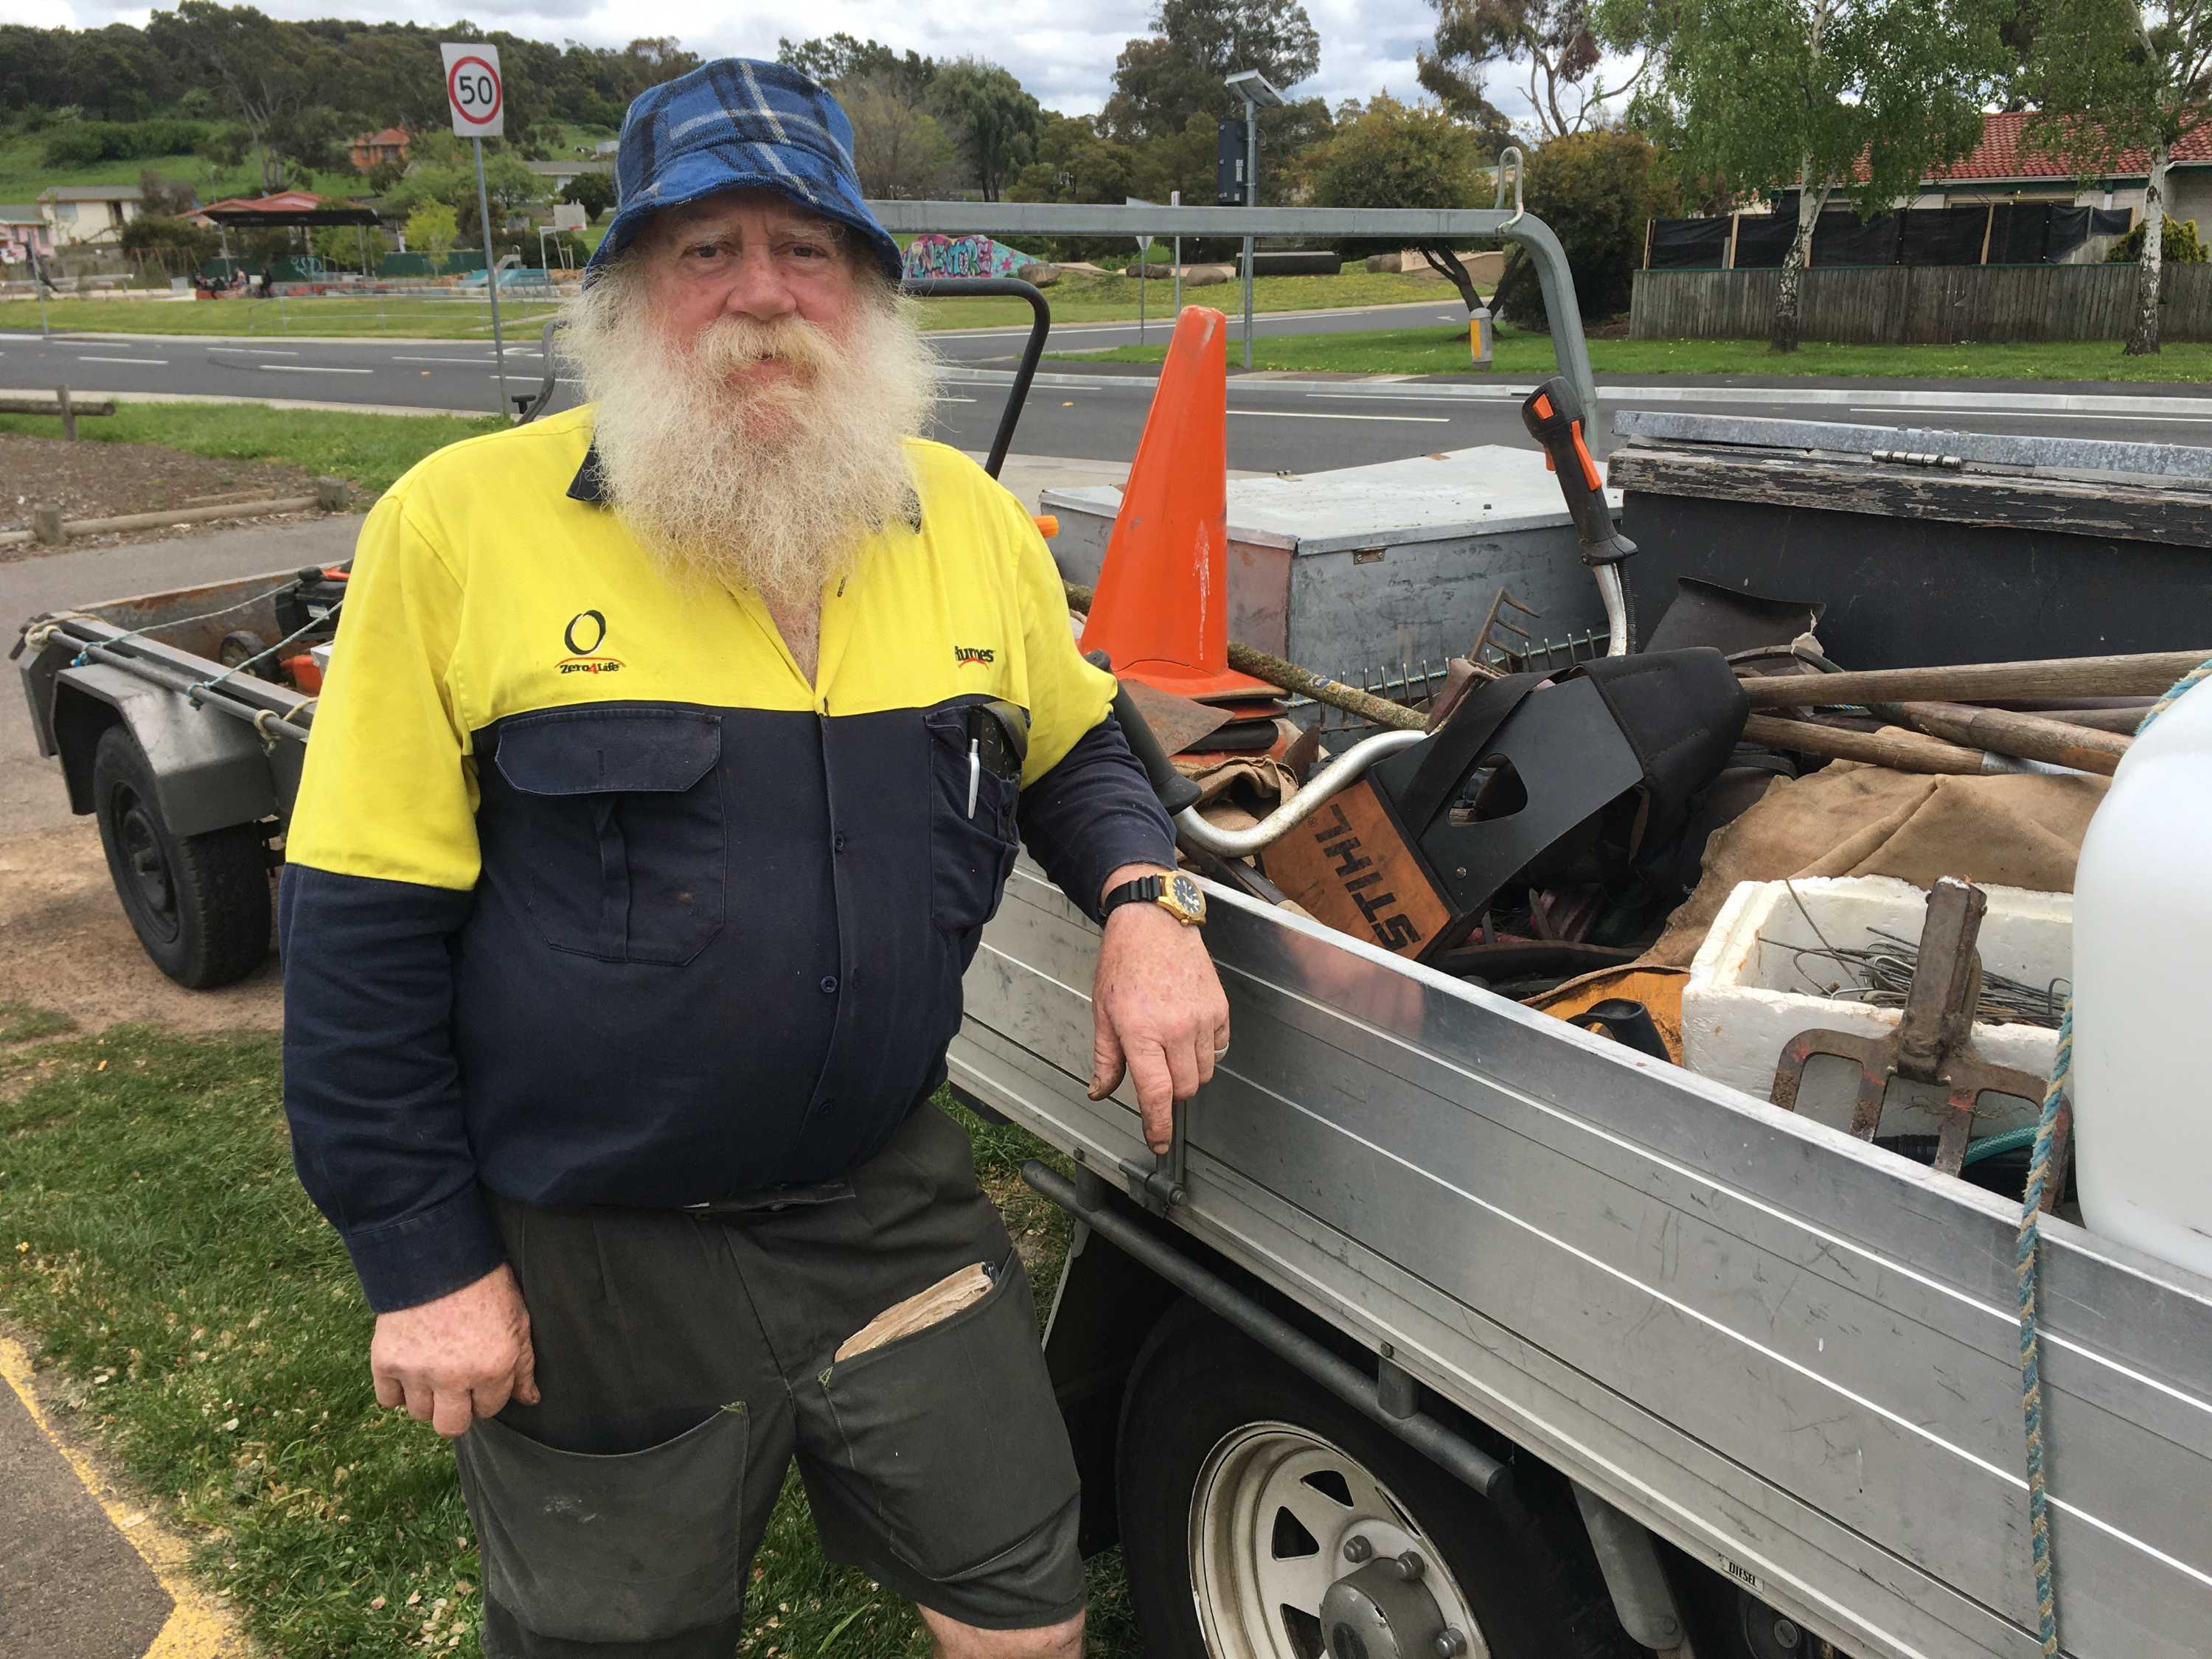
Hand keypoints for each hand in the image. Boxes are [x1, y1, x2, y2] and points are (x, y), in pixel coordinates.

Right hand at [370, 1263, 538, 1437]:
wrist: (437, 1254)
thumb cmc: (485, 1285)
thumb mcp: (518, 1321)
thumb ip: (523, 1366)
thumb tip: (530, 1400)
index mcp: (493, 1368)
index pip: (489, 1409)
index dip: (487, 1394)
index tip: (481, 1374)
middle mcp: (454, 1377)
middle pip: (451, 1426)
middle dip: (457, 1410)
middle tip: (456, 1385)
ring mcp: (417, 1372)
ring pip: (420, 1414)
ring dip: (427, 1398)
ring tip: (433, 1369)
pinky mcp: (386, 1362)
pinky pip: (389, 1400)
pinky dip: (397, 1390)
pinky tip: (409, 1368)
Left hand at [1088, 865, 1231, 1152]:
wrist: (1154, 923)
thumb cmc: (1123, 963)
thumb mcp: (1103, 1012)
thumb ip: (1106, 1058)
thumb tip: (1100, 1092)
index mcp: (1140, 1032)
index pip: (1156, 1094)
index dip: (1158, 1125)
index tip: (1159, 1142)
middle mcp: (1175, 1029)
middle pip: (1185, 1089)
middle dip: (1171, 1093)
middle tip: (1158, 1076)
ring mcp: (1201, 1018)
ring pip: (1205, 1071)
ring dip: (1189, 1072)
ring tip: (1171, 1048)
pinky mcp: (1220, 1007)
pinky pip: (1220, 1046)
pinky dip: (1207, 1050)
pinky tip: (1189, 1031)